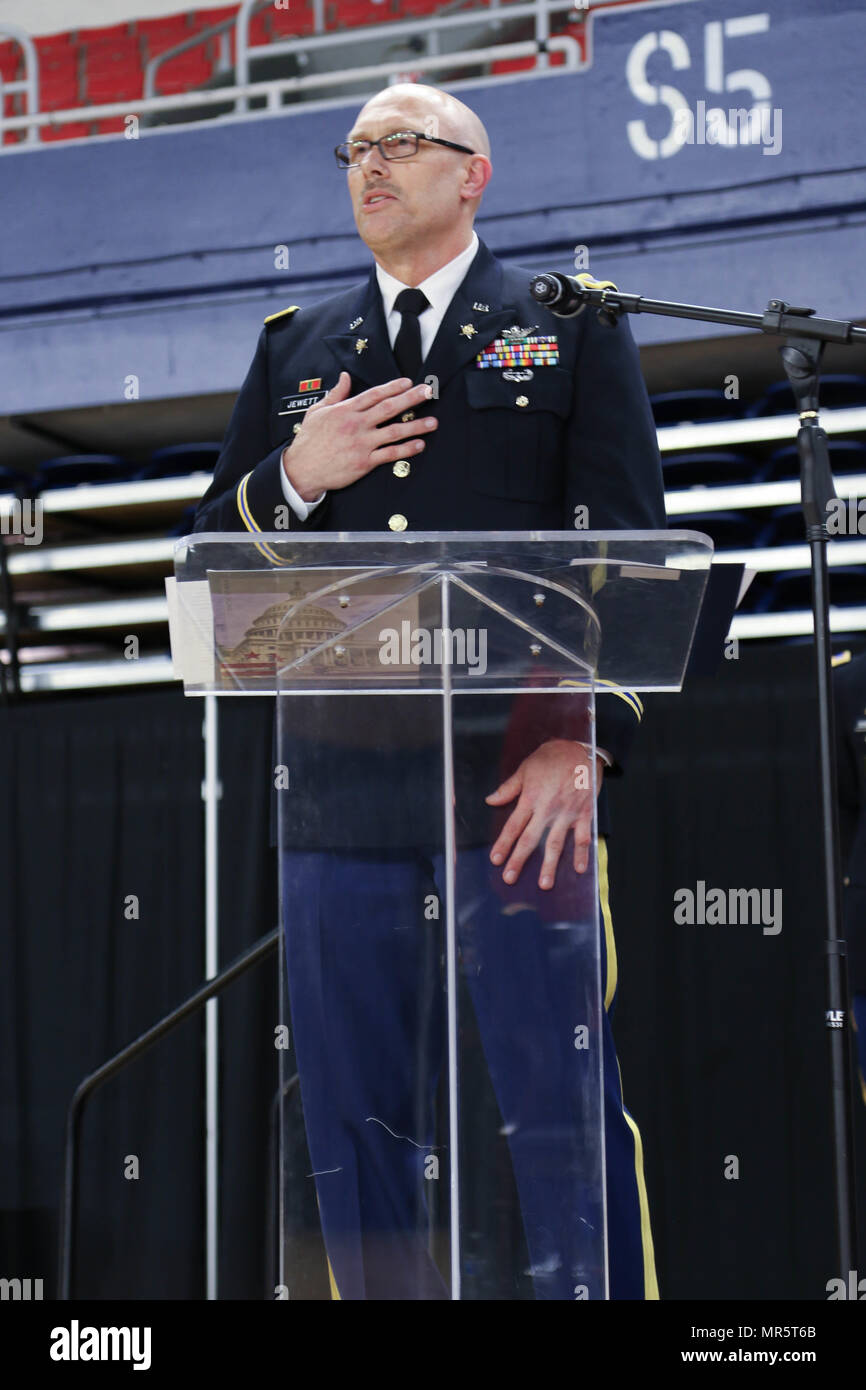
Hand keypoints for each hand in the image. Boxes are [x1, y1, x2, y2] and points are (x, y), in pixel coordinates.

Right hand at [282, 372, 437, 500]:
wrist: (302, 469)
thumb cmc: (309, 441)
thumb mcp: (317, 412)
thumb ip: (335, 394)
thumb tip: (345, 377)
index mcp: (346, 410)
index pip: (374, 394)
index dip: (393, 387)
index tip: (409, 382)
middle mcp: (357, 424)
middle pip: (389, 408)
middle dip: (411, 399)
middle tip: (428, 392)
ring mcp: (362, 443)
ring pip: (394, 431)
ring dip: (416, 426)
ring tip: (432, 422)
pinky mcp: (365, 462)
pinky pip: (390, 454)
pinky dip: (406, 449)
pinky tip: (419, 444)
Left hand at [485, 739, 602, 889]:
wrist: (582, 749)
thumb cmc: (553, 756)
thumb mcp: (526, 767)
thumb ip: (509, 788)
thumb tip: (491, 800)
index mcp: (531, 798)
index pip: (513, 826)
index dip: (504, 844)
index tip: (496, 859)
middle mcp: (547, 809)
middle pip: (530, 839)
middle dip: (519, 860)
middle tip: (510, 878)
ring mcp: (567, 813)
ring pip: (555, 843)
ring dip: (549, 865)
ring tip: (544, 884)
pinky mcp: (584, 813)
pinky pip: (582, 837)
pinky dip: (581, 854)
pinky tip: (579, 870)